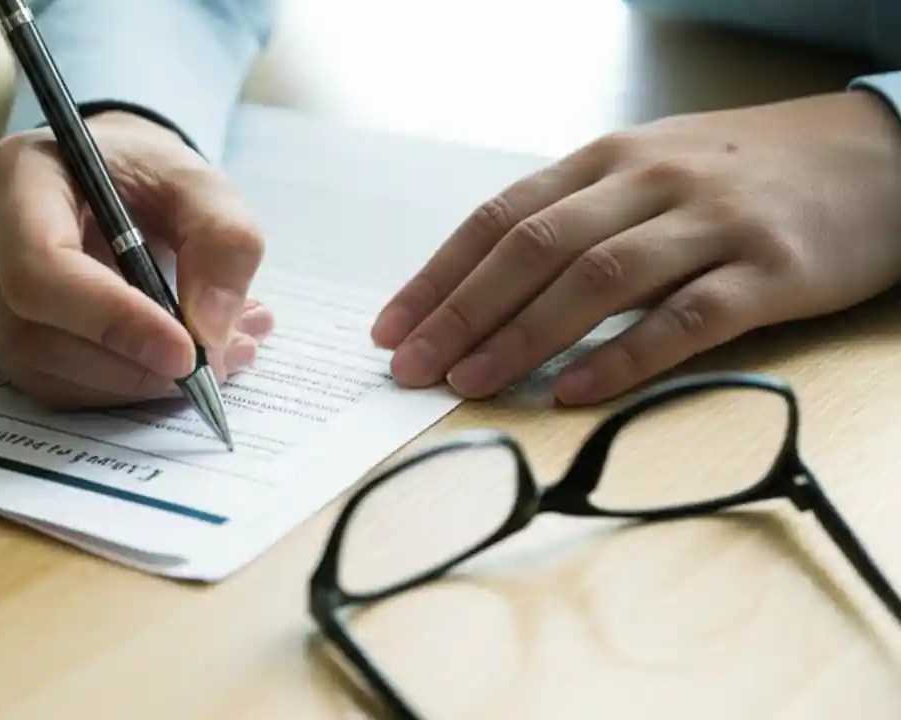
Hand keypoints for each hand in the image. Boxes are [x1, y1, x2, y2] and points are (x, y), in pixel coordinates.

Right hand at [0, 111, 272, 409]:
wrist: (101, 178)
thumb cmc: (142, 174)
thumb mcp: (199, 183)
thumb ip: (224, 240)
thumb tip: (210, 330)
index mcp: (10, 176)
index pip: (38, 267)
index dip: (112, 321)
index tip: (187, 353)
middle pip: (33, 333)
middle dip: (131, 364)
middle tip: (215, 365)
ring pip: (40, 370)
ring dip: (129, 383)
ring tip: (206, 361)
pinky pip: (44, 382)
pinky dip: (112, 387)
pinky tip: (162, 365)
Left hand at [372, 91, 900, 404]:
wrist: (880, 152)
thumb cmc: (745, 171)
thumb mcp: (652, 169)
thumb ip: (579, 215)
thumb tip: (488, 286)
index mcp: (610, 159)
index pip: (501, 217)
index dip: (440, 275)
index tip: (392, 328)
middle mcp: (650, 182)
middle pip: (535, 247)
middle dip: (462, 311)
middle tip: (413, 367)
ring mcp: (712, 224)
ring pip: (598, 280)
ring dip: (523, 336)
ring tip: (470, 383)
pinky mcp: (772, 270)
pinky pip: (687, 317)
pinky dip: (625, 356)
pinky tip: (575, 391)